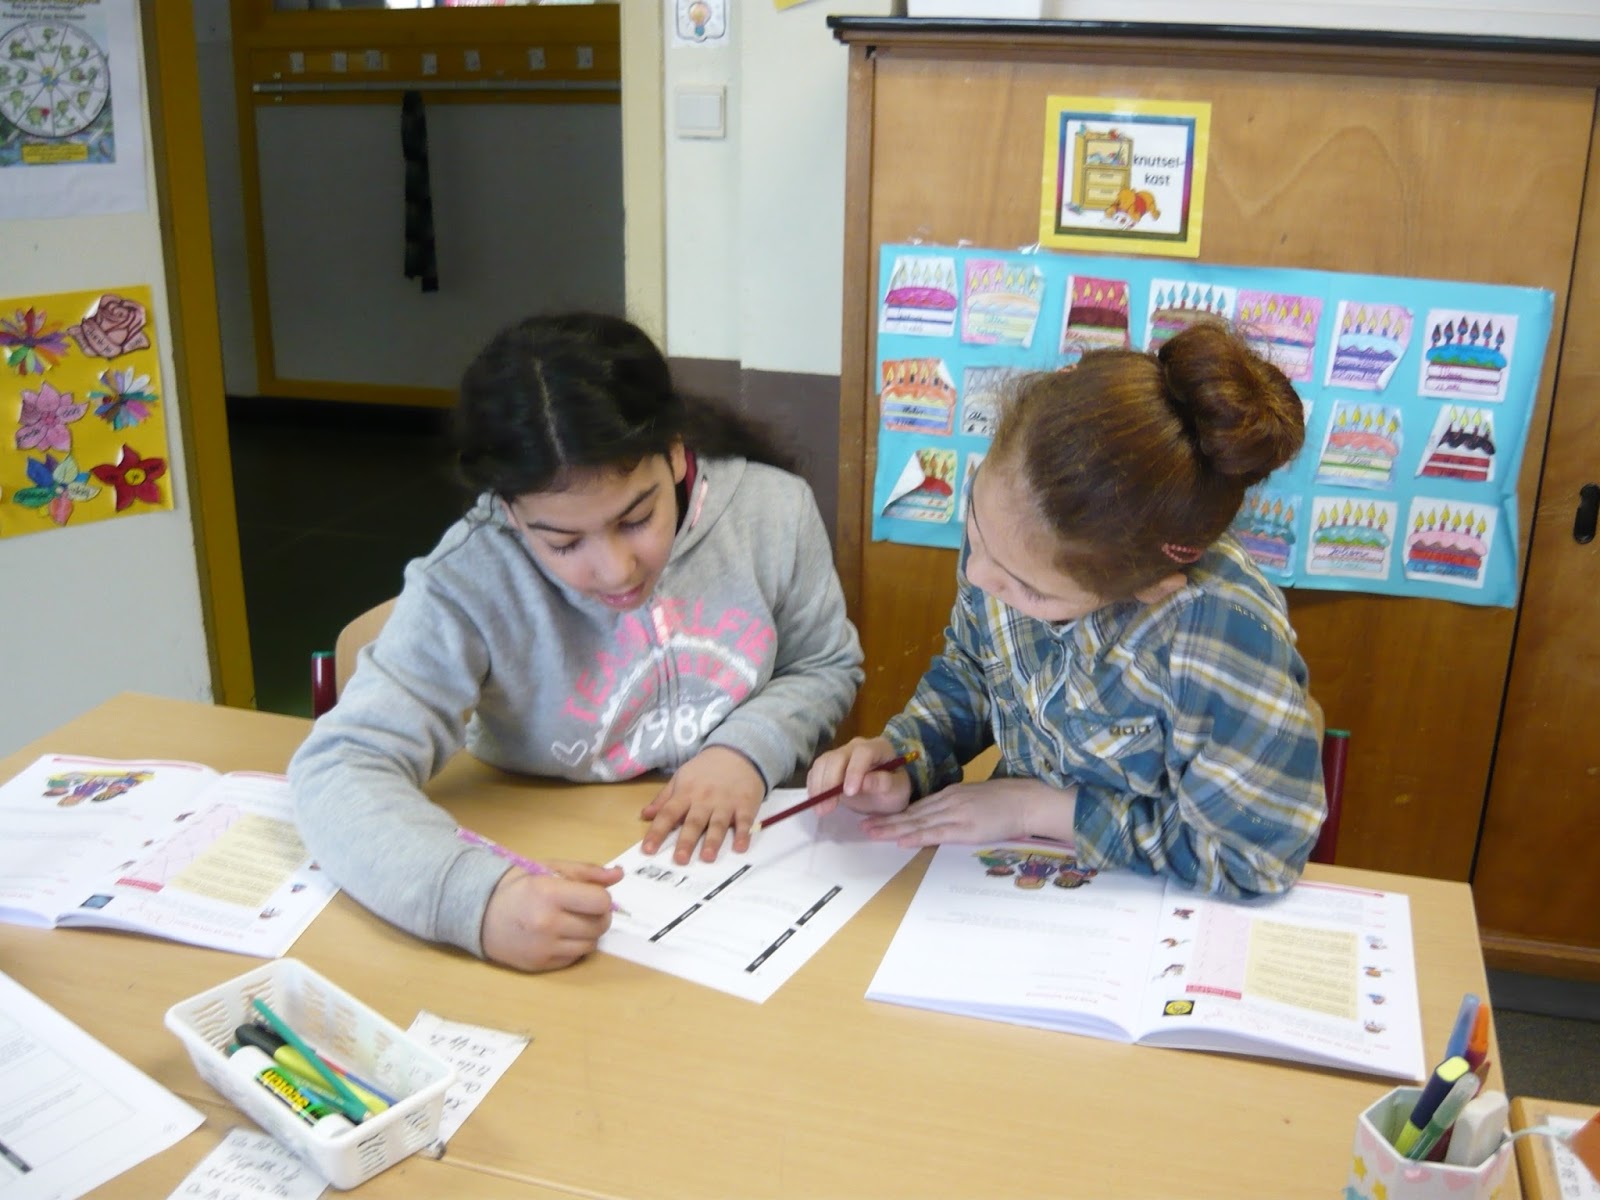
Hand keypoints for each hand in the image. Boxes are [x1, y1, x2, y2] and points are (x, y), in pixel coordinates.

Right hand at [479, 860, 622, 971]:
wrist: (480, 912)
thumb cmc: (518, 886)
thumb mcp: (549, 869)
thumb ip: (586, 872)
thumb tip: (618, 875)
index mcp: (550, 893)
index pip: (600, 902)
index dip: (602, 899)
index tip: (592, 896)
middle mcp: (547, 923)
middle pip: (600, 925)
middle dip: (598, 916)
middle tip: (584, 908)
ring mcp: (543, 947)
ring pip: (590, 945)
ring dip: (587, 933)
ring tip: (570, 921)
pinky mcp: (540, 965)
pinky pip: (574, 958)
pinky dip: (573, 947)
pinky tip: (558, 935)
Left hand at [639, 746, 765, 864]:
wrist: (737, 752)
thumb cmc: (706, 769)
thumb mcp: (681, 777)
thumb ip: (663, 798)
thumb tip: (645, 815)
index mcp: (686, 793)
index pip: (668, 814)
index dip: (657, 832)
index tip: (648, 850)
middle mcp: (704, 799)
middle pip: (693, 822)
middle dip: (686, 841)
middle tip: (679, 860)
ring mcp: (726, 802)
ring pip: (718, 824)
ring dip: (713, 841)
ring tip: (707, 857)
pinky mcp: (745, 804)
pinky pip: (744, 821)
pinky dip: (743, 834)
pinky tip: (740, 847)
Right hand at [806, 736, 913, 816]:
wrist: (886, 792)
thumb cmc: (894, 789)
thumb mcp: (897, 789)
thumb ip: (884, 783)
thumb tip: (864, 782)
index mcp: (878, 747)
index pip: (863, 753)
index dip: (854, 771)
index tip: (849, 793)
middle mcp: (857, 746)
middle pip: (837, 757)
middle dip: (830, 783)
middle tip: (827, 808)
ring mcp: (841, 754)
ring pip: (823, 763)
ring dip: (818, 787)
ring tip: (820, 810)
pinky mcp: (830, 765)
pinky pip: (816, 771)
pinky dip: (814, 786)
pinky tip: (816, 802)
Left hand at [861, 777, 1076, 848]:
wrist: (1027, 800)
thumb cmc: (1007, 802)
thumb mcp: (976, 799)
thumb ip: (957, 807)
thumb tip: (941, 818)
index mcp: (950, 795)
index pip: (917, 807)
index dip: (894, 814)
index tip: (874, 817)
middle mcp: (948, 802)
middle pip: (911, 814)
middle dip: (885, 821)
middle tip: (861, 826)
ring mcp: (956, 814)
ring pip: (918, 823)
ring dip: (892, 829)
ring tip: (871, 833)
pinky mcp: (966, 828)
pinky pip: (937, 833)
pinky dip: (917, 837)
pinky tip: (901, 840)